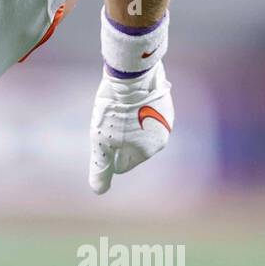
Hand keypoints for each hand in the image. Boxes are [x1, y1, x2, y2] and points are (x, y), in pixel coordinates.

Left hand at [88, 61, 172, 194]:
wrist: (131, 75)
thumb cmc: (113, 110)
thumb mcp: (100, 141)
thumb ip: (101, 167)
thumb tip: (98, 190)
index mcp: (147, 151)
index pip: (122, 164)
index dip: (108, 152)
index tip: (104, 133)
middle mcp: (162, 138)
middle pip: (132, 146)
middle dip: (119, 137)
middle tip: (110, 118)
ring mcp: (166, 118)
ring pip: (140, 128)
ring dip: (128, 122)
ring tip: (119, 107)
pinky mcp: (165, 101)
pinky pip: (146, 111)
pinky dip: (136, 108)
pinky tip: (128, 98)